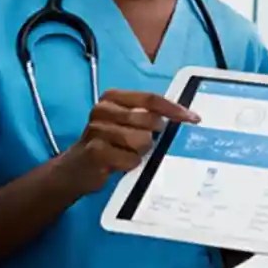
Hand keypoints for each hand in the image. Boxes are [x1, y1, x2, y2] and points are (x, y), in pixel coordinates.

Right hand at [62, 89, 198, 193]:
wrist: (74, 170)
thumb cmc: (107, 144)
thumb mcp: (124, 124)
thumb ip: (146, 116)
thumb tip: (183, 116)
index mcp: (112, 97)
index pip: (151, 99)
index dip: (174, 109)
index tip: (193, 118)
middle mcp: (103, 109)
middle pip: (149, 121)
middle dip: (153, 136)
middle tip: (141, 145)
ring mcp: (97, 129)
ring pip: (142, 141)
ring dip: (140, 153)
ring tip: (126, 154)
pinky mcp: (96, 151)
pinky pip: (131, 159)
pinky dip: (130, 164)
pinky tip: (118, 164)